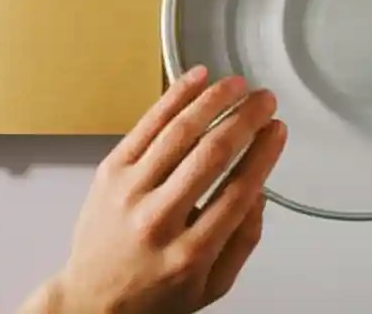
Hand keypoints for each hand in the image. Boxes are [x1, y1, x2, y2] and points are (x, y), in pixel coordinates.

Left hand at [20, 66, 287, 313]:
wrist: (92, 300)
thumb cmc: (154, 294)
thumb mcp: (212, 286)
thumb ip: (243, 241)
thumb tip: (260, 191)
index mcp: (189, 253)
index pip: (237, 191)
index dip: (263, 154)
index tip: (279, 130)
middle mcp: (157, 219)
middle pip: (211, 155)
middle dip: (245, 119)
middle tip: (266, 100)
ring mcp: (129, 192)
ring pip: (178, 133)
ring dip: (213, 100)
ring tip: (238, 84)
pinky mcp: (109, 172)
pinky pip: (145, 126)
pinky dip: (174, 98)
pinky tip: (196, 79)